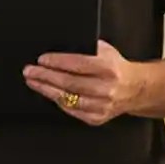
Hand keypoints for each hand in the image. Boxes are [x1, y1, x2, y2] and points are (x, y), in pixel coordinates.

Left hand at [23, 40, 143, 125]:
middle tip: (29, 71)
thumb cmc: (116, 67)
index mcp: (108, 68)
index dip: (57, 62)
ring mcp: (101, 105)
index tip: (41, 59)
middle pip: (69, 83)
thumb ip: (86, 48)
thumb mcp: (105, 50)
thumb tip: (59, 45)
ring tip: (33, 81)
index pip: (77, 64)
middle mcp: (105, 88)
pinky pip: (72, 110)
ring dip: (46, 89)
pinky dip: (58, 101)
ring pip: (68, 99)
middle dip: (45, 76)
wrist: (135, 89)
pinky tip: (48, 93)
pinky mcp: (97, 117)